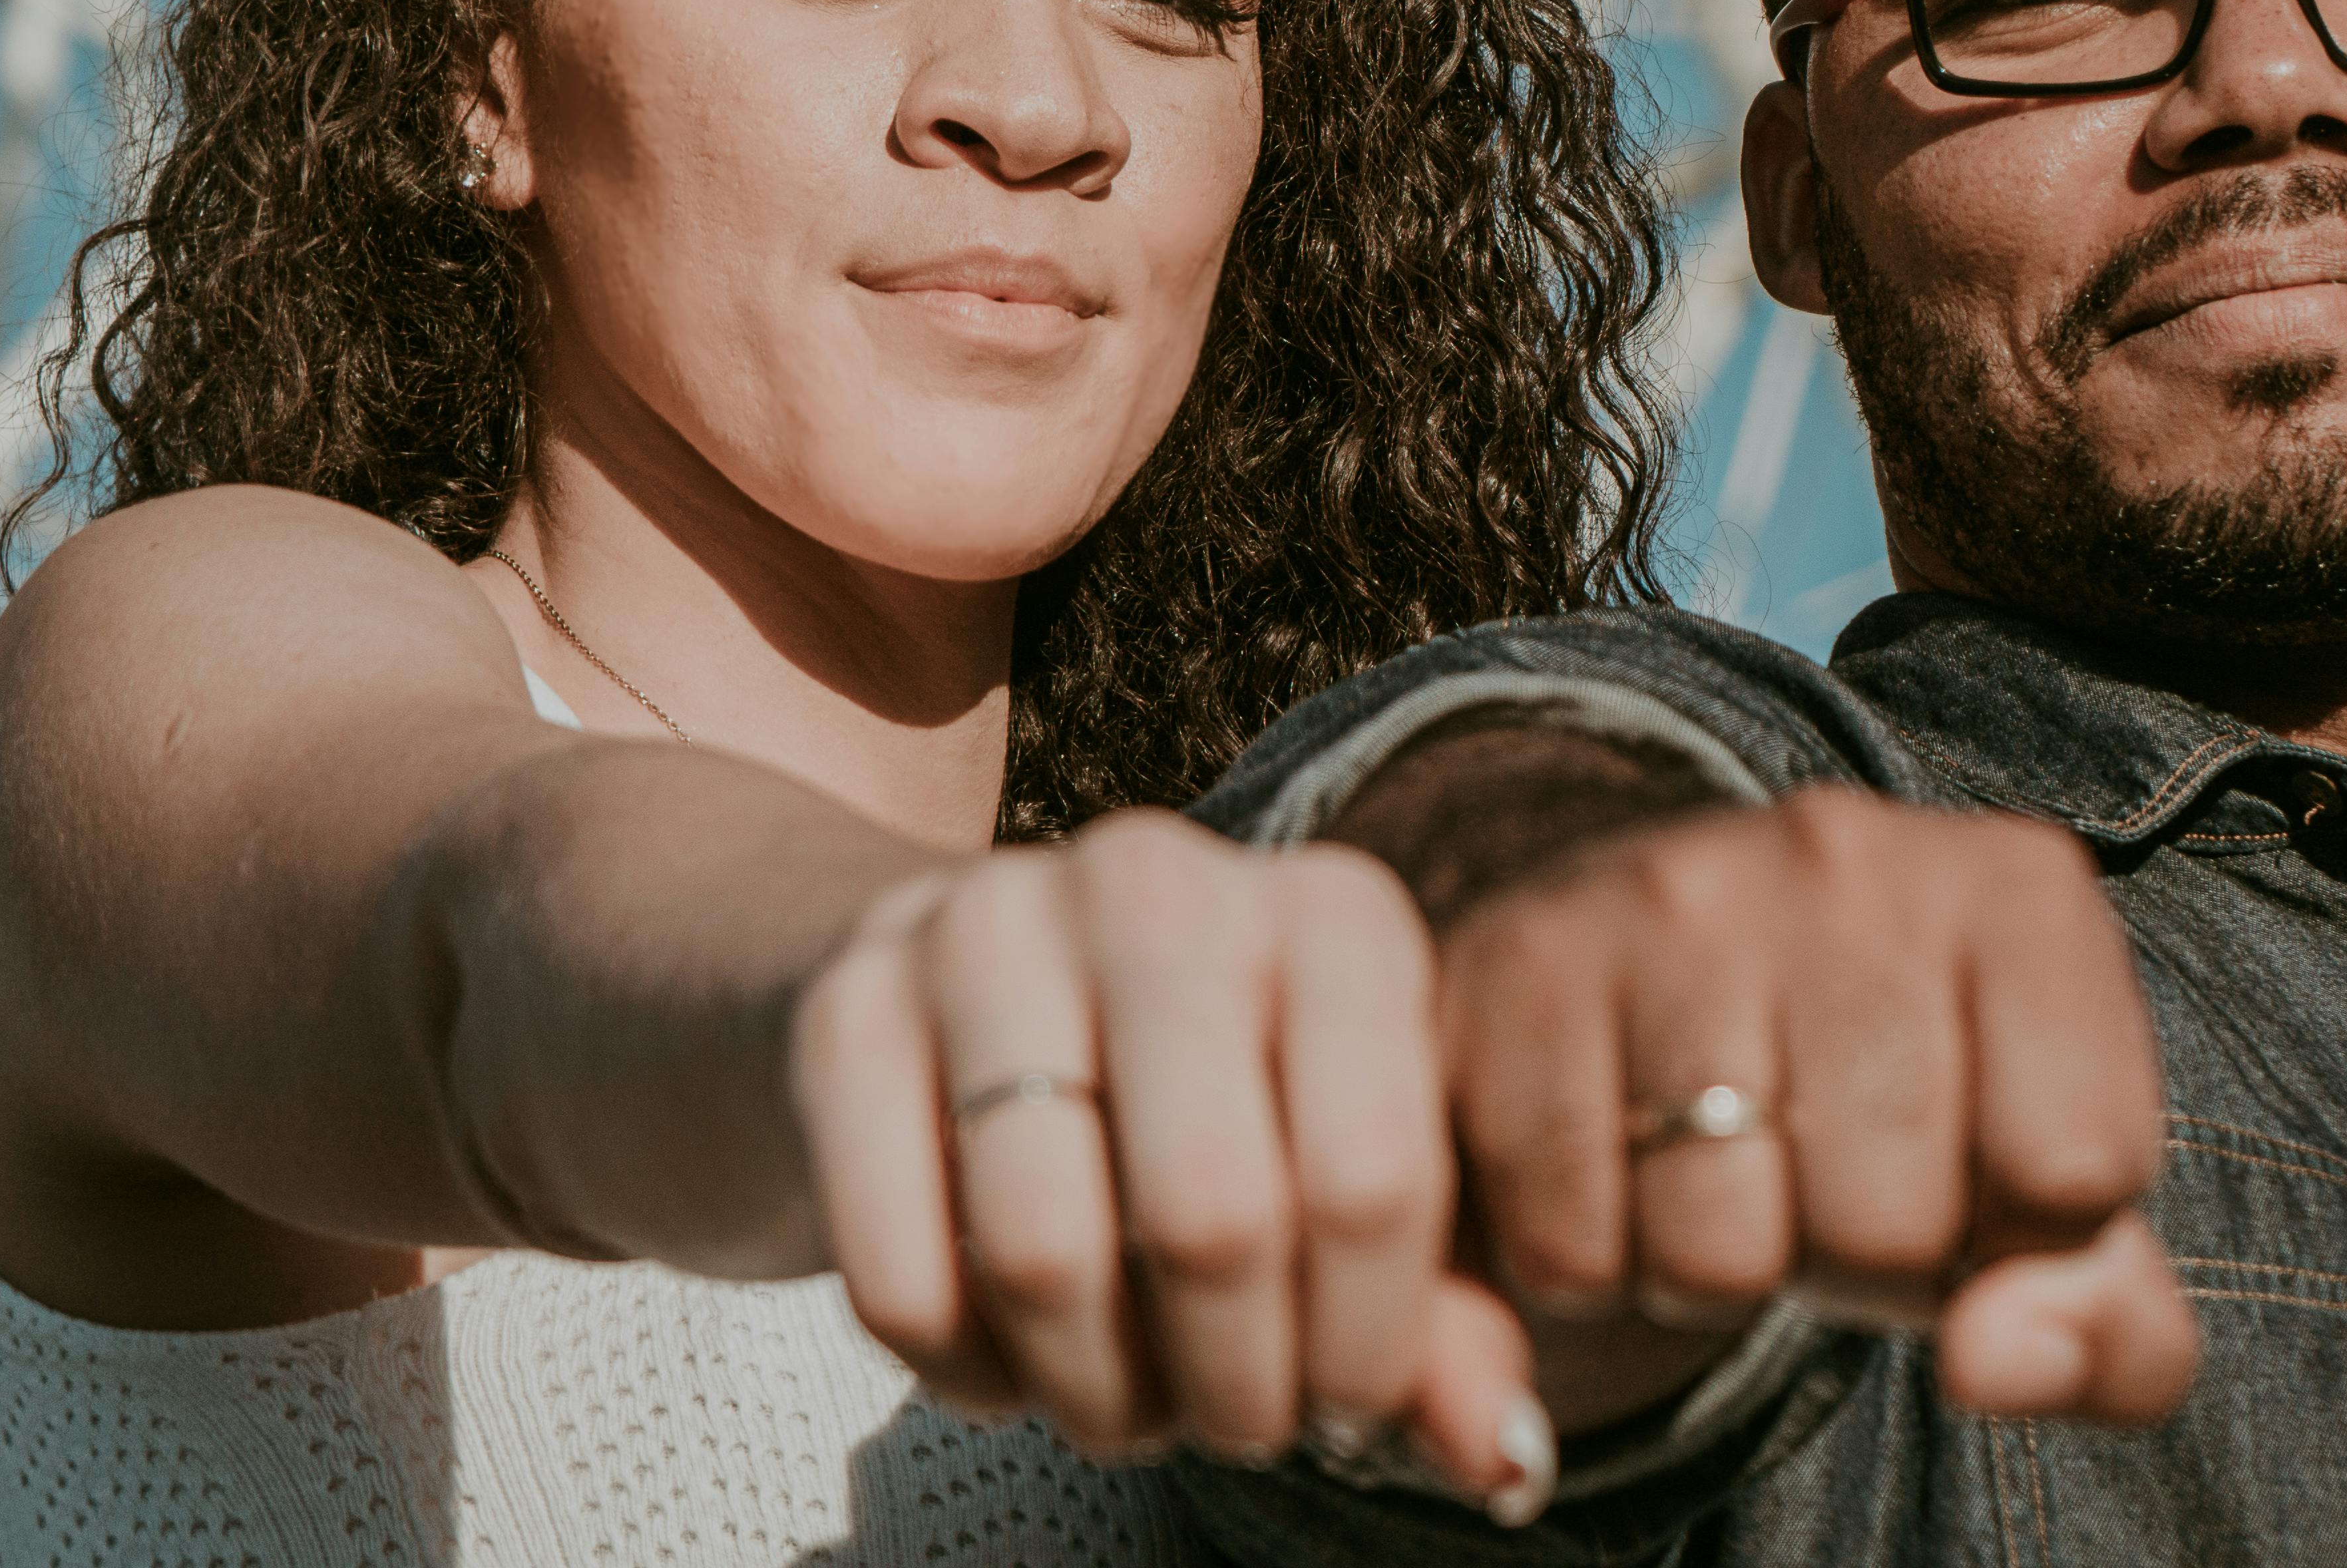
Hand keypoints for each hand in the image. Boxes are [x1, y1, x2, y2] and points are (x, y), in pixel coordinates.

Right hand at [790, 812, 1551, 1509]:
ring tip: (1127, 1400)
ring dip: (1097, 1394)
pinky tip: (1008, 1359)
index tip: (1342, 1404)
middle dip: (1233, 1388)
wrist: (957, 998)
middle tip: (1234, 1422)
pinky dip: (964, 1373)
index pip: (1372, 1178)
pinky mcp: (845, 1007)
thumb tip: (1501, 1463)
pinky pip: (899, 1274)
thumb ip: (1436, 1323)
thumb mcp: (1342, 1189)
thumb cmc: (1206, 1115)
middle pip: (1213, 1220)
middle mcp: (1163, 883)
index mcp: (1332, 914)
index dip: (1365, 1351)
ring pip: (1043, 1252)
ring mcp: (987, 925)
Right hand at [1438, 787, 2198, 1428]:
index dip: (2020, 1234)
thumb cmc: (1898, 1111)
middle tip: (1824, 1180)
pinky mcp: (1523, 963)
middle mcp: (1847, 852)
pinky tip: (1618, 1167)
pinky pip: (1571, 1243)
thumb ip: (2107, 1329)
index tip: (1975, 1174)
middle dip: (1858, 1262)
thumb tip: (1995, 1367)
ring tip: (1719, 1171)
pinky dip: (1593, 1261)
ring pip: (1719, 1250)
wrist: (1657, 976)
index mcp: (2017, 889)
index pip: (2076, 1166)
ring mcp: (1673, 894)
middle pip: (1891, 1224)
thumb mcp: (2043, 1211)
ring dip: (1717, 1273)